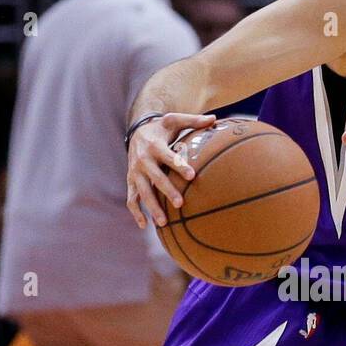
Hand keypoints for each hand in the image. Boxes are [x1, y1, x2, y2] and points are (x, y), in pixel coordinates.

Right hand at [126, 112, 216, 229]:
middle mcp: (142, 160)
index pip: (168, 157)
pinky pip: (131, 199)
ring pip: (142, 192)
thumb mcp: (174, 120)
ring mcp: (135, 172)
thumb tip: (214, 119)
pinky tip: (143, 226)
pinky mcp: (130, 181)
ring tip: (163, 222)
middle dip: (167, 191)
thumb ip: (193, 120)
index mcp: (154, 146)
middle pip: (155, 178)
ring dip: (151, 207)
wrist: (137, 131)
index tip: (191, 175)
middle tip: (180, 203)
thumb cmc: (161, 129)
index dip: (179, 165)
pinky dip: (135, 212)